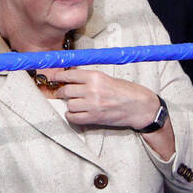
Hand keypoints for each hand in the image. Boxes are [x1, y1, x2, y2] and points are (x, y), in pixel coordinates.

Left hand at [42, 69, 161, 130]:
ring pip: (69, 105)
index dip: (58, 77)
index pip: (69, 75)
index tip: (53, 78)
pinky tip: (76, 113)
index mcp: (95, 76)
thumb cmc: (126, 91)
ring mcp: (93, 105)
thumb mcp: (107, 78)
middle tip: (61, 93)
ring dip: (70, 105)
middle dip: (61, 92)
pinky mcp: (94, 117)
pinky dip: (71, 116)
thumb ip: (89, 78)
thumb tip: (70, 76)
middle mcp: (92, 89)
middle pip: (65, 90)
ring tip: (76, 103)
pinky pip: (73, 117)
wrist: (140, 107)